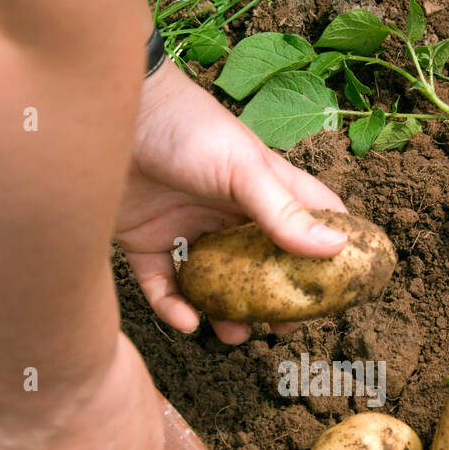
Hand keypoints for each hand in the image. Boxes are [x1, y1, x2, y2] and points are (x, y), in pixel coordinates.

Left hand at [116, 62, 347, 343]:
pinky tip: (186, 320)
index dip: (329, 252)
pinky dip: (174, 308)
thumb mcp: (242, 169)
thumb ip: (283, 211)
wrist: (107, 114)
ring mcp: (187, 228)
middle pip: (261, 265)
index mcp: (261, 189)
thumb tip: (334, 249)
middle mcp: (228, 213)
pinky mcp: (146, 242)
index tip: (340, 289)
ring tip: (232, 335)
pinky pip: (163, 286)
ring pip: (214, 284)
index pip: (309, 221)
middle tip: (282, 330)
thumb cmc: (185, 127)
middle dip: (272, 300)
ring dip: (224, 313)